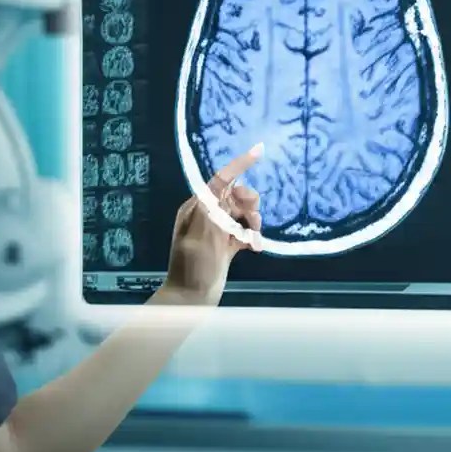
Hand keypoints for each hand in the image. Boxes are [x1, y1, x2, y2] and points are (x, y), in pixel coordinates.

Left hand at [158, 143, 264, 305]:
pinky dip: (252, 237)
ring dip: (252, 221)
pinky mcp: (226, 247)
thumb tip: (224, 186)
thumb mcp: (199, 237)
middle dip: (249, 203)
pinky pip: (244, 232)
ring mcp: (217, 232)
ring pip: (243, 213)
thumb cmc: (192, 268)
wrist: (190, 300)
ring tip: (252, 238)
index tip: (260, 151)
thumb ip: (213, 211)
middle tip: (252, 219)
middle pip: (235, 195)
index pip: (220, 180)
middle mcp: (206, 216)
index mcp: (196, 208)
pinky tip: (254, 248)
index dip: (239, 165)